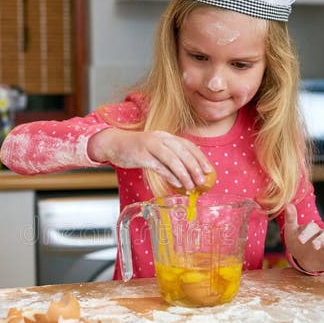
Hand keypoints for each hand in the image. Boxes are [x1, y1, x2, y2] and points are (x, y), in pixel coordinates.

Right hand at [88, 128, 212, 191]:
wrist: (114, 143)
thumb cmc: (137, 149)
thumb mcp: (156, 149)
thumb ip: (170, 158)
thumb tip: (187, 175)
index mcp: (167, 136)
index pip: (188, 145)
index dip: (200, 158)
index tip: (209, 170)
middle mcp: (160, 138)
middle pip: (183, 152)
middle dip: (195, 167)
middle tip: (203, 181)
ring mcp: (150, 146)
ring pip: (172, 160)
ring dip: (184, 174)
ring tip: (191, 186)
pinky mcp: (141, 155)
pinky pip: (159, 167)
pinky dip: (170, 176)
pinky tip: (177, 185)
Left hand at [284, 204, 323, 272]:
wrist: (301, 257)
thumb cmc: (297, 241)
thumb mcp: (291, 231)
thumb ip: (291, 219)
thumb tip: (288, 204)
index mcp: (313, 229)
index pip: (312, 227)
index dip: (306, 232)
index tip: (299, 240)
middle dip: (322, 238)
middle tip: (314, 245)